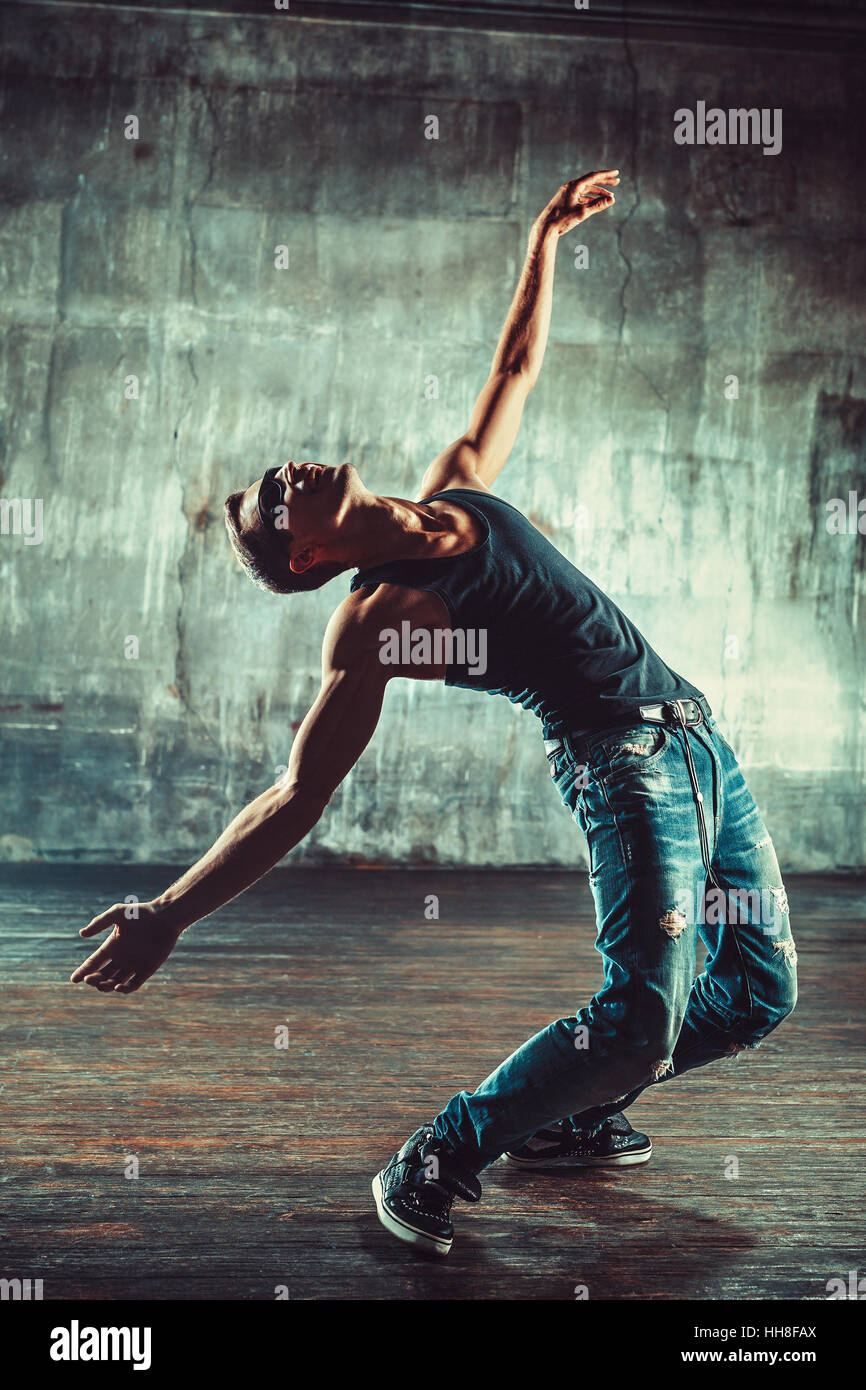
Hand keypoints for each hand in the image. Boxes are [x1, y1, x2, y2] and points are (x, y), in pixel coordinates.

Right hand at [70, 899, 185, 994]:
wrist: (165, 917)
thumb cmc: (141, 913)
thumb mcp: (117, 914)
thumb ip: (100, 922)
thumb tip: (82, 934)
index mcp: (112, 946)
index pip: (94, 962)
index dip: (83, 971)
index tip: (73, 979)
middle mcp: (121, 958)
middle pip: (102, 975)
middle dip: (94, 980)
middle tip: (90, 980)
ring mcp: (134, 965)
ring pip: (115, 982)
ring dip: (107, 986)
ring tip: (104, 984)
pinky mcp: (147, 970)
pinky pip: (133, 985)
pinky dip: (124, 989)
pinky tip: (118, 987)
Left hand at [536, 170, 619, 235]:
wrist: (546, 228)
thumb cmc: (562, 219)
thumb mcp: (582, 213)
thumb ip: (598, 205)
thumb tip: (612, 200)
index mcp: (574, 186)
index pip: (593, 176)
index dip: (606, 175)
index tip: (616, 173)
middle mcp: (570, 187)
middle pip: (590, 181)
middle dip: (604, 182)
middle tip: (616, 182)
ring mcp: (568, 193)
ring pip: (586, 190)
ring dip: (598, 193)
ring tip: (609, 197)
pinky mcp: (566, 200)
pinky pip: (581, 196)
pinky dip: (590, 198)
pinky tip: (597, 202)